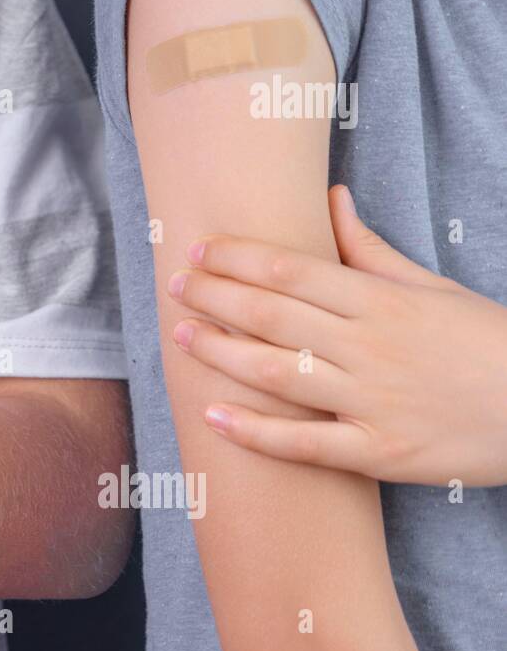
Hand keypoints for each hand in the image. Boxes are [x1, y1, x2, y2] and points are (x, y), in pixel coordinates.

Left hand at [167, 185, 506, 486]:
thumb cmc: (485, 342)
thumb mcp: (432, 286)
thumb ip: (370, 248)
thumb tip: (330, 197)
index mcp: (382, 301)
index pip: (292, 270)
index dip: (237, 258)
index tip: (198, 248)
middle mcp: (370, 348)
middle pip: (273, 315)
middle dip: (215, 297)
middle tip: (174, 285)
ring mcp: (373, 403)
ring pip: (277, 373)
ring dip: (220, 353)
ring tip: (181, 335)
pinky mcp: (380, 453)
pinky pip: (306, 444)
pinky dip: (256, 433)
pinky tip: (214, 415)